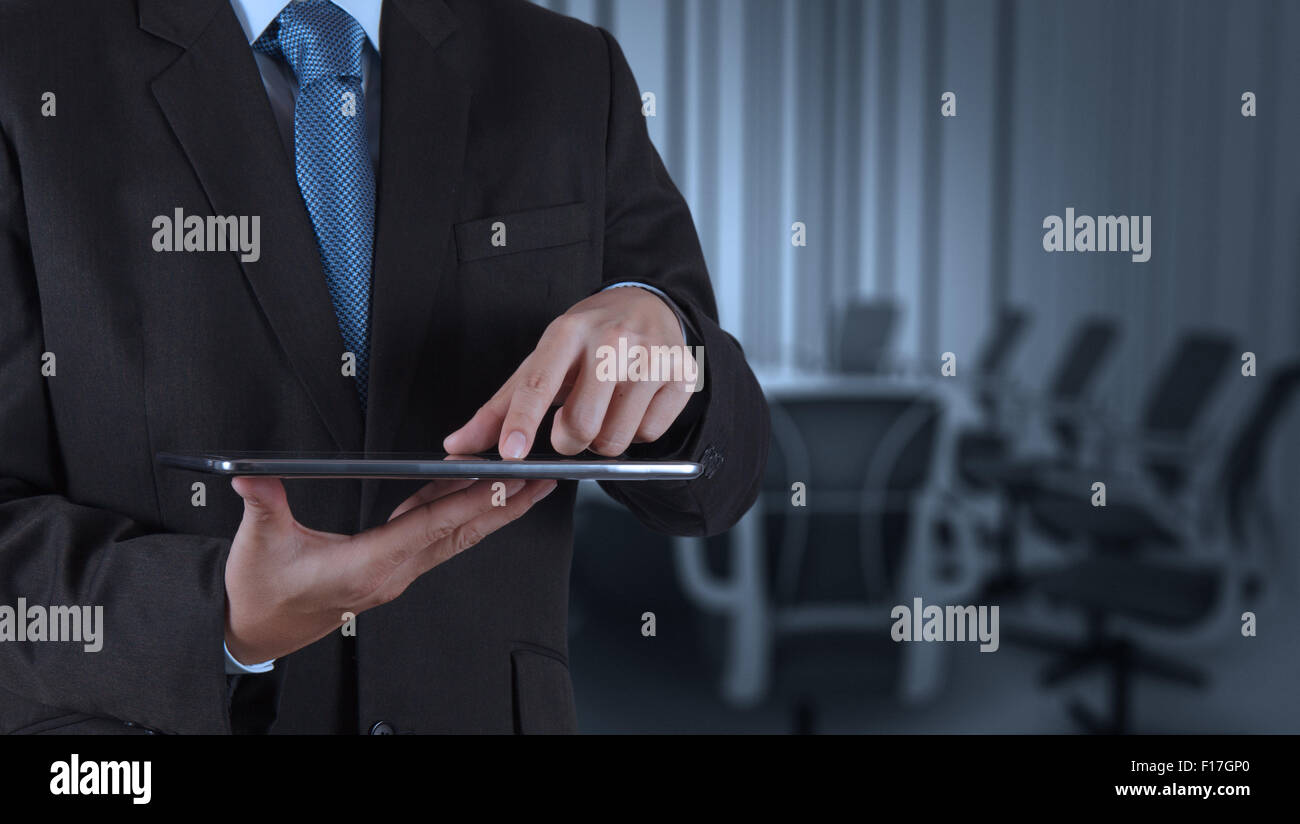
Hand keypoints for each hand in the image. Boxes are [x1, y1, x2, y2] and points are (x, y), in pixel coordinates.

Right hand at [224, 475, 555, 664]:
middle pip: (460, 535)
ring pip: (452, 538)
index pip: (432, 527)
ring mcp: (393, 574)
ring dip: (487, 511)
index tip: (505, 483)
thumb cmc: (262, 595)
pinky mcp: (388, 570)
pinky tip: (463, 491)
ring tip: (520, 484)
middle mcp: (390, 573)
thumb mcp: (258, 546)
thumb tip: (254, 477)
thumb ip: (263, 504)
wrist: (255, 631)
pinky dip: (453, 512)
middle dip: (504, 507)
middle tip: (541, 481)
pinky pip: (432, 537)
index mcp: (367, 567)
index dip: (471, 502)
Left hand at [444, 287, 697, 458]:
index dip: (522, 422)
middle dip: (569, 440)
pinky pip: (651, 435)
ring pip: (616, 439)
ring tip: (606, 411)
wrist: (649, 305)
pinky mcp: (682, 374)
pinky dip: (637, 433)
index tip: (510, 454)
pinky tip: (634, 406)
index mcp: (568, 331)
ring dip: (604, 440)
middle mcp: (612, 340)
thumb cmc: (588, 339)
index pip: (539, 383)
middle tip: (571, 426)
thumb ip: (501, 407)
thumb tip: (457, 445)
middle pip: (581, 426)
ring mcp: (652, 357)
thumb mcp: (543, 359)